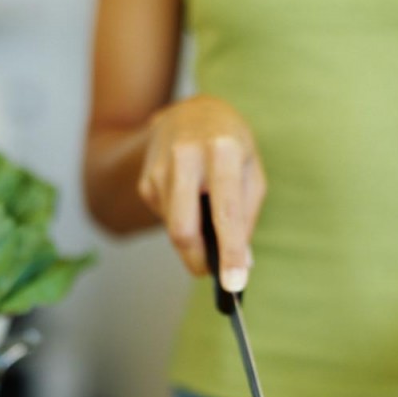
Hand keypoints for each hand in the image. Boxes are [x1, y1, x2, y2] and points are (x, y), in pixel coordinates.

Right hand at [138, 95, 265, 291]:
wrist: (190, 113)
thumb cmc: (230, 145)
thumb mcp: (251, 170)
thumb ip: (247, 215)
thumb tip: (241, 264)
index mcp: (222, 149)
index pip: (226, 212)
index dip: (230, 251)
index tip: (234, 283)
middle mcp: (186, 155)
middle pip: (183, 229)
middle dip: (197, 260)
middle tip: (211, 271)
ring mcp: (160, 168)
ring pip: (173, 228)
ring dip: (192, 237)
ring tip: (205, 211)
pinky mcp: (146, 181)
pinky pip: (165, 218)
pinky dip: (182, 219)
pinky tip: (189, 197)